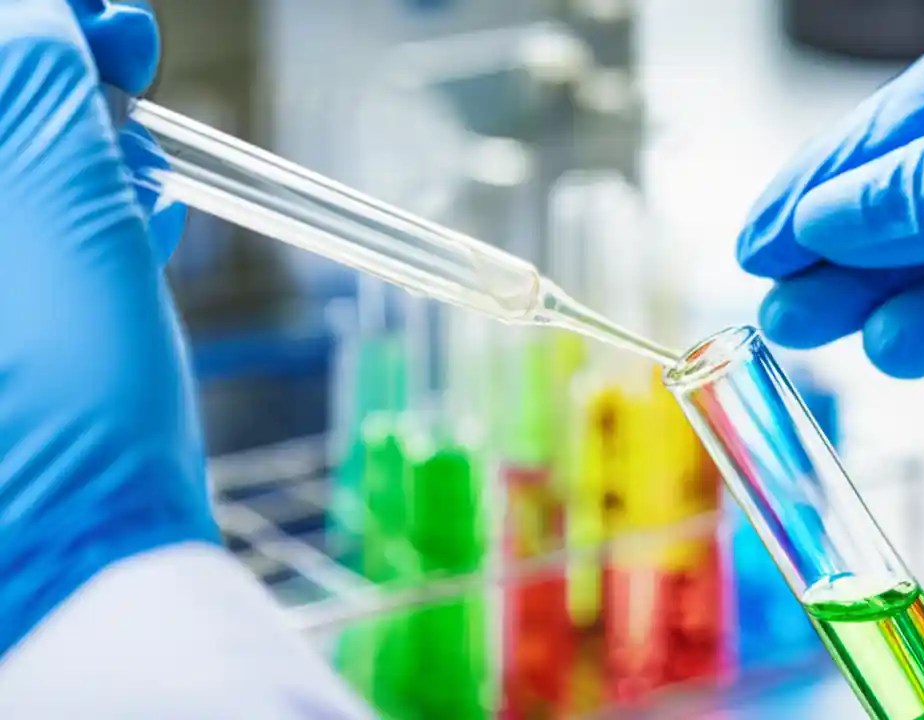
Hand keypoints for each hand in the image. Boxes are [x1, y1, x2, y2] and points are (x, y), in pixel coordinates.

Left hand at [0, 0, 215, 657]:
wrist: (91, 562)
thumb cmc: (67, 407)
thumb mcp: (55, 221)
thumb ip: (30, 89)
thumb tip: (37, 19)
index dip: (29, 32)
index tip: (105, 26)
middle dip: (53, 79)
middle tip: (129, 64)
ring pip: (17, 186)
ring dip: (78, 147)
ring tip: (150, 158)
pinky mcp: (9, 347)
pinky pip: (32, 246)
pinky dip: (82, 212)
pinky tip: (141, 216)